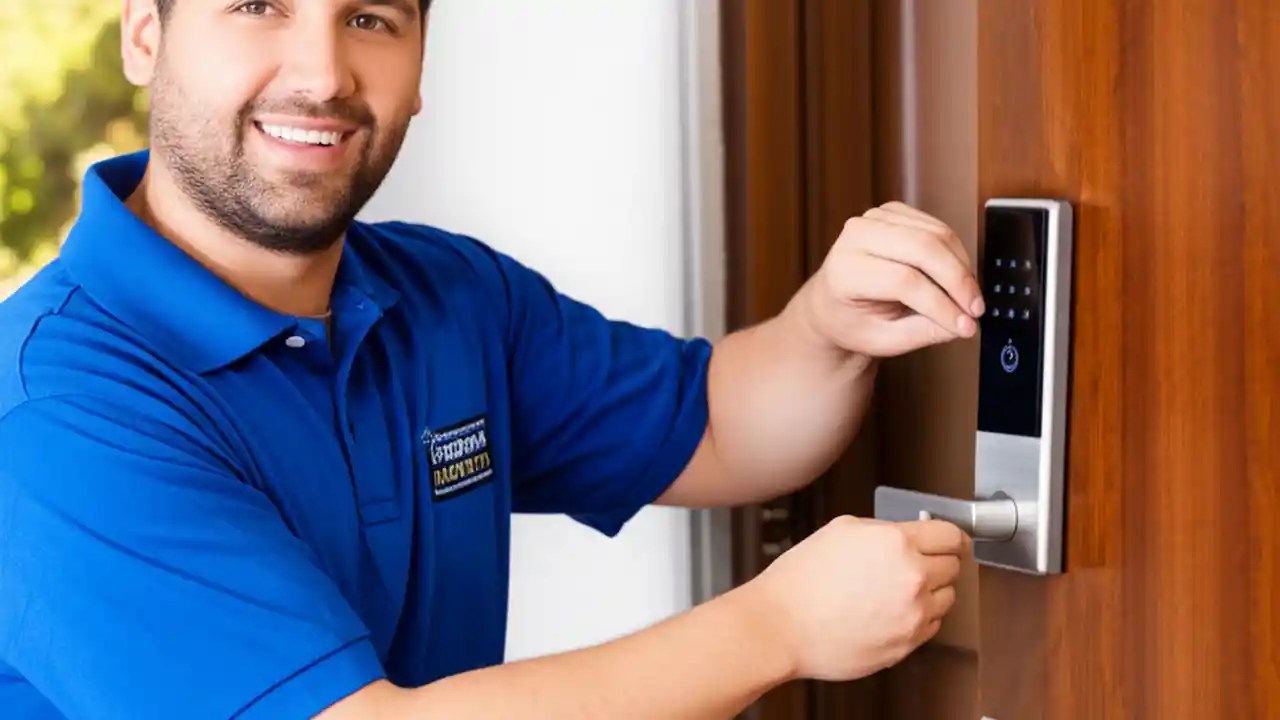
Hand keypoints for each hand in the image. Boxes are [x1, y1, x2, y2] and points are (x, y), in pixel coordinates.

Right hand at [741, 515, 970, 681]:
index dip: (952, 536)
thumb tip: (907, 534)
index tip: (951, 541)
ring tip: (897, 591)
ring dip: (931, 592)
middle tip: (917, 563)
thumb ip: (884, 531)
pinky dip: (919, 618)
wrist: (781, 626)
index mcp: (896, 543)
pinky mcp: (906, 644)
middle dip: (938, 562)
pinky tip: (890, 612)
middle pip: (954, 566)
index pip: (951, 535)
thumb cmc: (801, 581)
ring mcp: (912, 614)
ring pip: (948, 598)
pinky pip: (931, 626)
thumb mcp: (841, 530)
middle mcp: (912, 578)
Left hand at [795, 202, 984, 357]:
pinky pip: (938, 228)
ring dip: (962, 268)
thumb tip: (964, 325)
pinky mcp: (894, 212)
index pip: (904, 280)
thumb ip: (923, 332)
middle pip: (924, 249)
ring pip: (936, 235)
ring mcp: (875, 218)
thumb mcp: (883, 340)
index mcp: (845, 270)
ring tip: (970, 299)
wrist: (830, 302)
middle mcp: (856, 236)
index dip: (941, 304)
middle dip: (958, 281)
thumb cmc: (853, 322)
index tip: (965, 326)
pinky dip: (956, 254)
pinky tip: (959, 279)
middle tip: (976, 310)